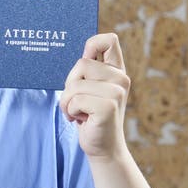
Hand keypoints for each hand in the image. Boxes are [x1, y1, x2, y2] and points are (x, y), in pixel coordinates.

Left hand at [60, 32, 130, 160]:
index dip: (92, 44)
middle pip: (81, 63)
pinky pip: (75, 100)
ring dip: (67, 102)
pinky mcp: (108, 106)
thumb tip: (79, 53)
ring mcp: (116, 92)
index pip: (108, 40)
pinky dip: (70, 111)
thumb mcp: (89, 90)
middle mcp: (121, 78)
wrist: (103, 148)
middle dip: (70, 84)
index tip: (84, 66)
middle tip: (77, 101)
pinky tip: (80, 119)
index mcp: (117, 71)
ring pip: (75, 85)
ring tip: (78, 112)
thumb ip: (87, 72)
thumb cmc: (90, 117)